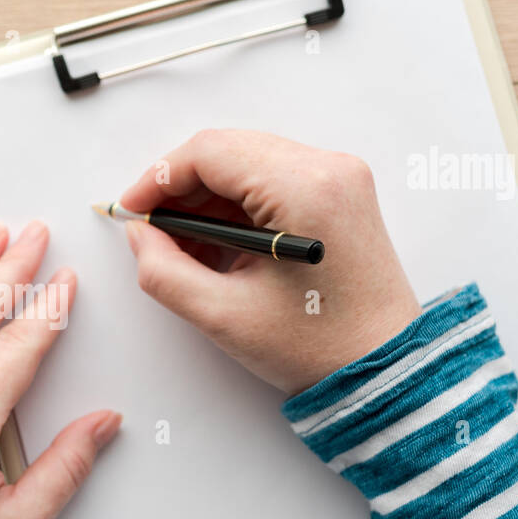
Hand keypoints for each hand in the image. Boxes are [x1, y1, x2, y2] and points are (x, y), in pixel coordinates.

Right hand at [119, 130, 421, 395]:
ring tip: (184, 250)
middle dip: (180, 189)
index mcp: (304, 189)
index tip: (132, 211)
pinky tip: (218, 246)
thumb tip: (140, 235)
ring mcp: (339, 177)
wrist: (385, 367)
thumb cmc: (320, 347)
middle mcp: (328, 169)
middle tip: (152, 232)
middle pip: (227, 151)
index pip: (209, 152)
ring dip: (206, 199)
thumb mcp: (223, 315)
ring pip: (247, 163)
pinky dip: (236, 206)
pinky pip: (271, 180)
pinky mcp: (340, 193)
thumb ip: (163, 271)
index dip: (158, 179)